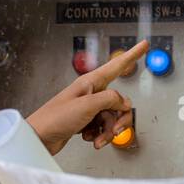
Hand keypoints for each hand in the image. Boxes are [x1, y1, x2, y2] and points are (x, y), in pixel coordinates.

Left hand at [27, 40, 148, 155]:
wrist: (39, 139)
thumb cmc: (55, 118)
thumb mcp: (87, 105)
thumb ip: (110, 100)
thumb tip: (124, 102)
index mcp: (91, 82)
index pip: (117, 65)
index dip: (132, 54)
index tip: (144, 44)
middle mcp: (92, 93)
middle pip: (119, 102)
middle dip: (119, 119)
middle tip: (114, 130)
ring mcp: (89, 107)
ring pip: (112, 117)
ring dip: (108, 131)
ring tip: (98, 139)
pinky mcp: (86, 121)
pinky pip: (103, 126)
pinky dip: (99, 135)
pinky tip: (90, 138)